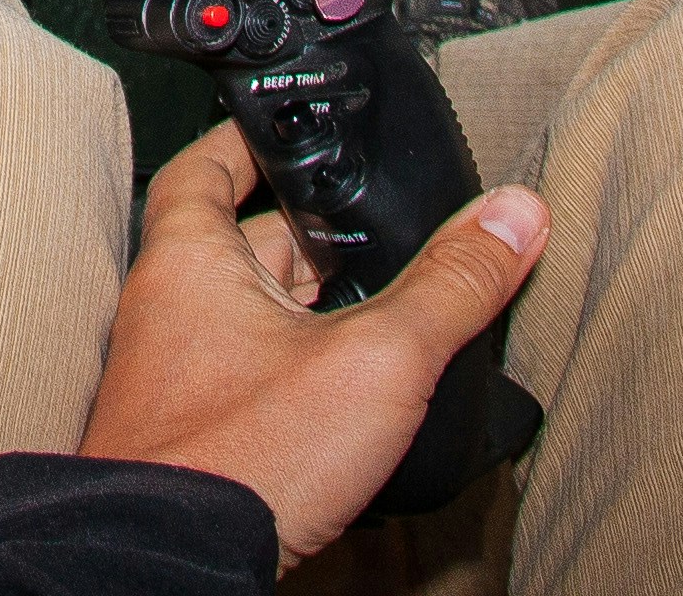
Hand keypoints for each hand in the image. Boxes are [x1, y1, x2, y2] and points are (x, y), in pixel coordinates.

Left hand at [75, 123, 545, 563]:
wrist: (177, 568)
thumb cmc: (243, 460)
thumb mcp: (377, 358)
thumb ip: (450, 285)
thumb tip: (515, 214)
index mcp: (187, 261)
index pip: (206, 165)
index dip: (250, 141)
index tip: (292, 131)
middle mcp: (168, 312)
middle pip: (245, 245)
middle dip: (316, 241)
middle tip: (384, 239)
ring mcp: (176, 380)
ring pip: (252, 318)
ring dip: (312, 314)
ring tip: (386, 322)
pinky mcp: (195, 440)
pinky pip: (250, 380)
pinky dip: (297, 374)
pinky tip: (347, 399)